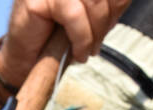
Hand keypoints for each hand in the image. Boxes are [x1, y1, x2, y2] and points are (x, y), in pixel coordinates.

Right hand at [0, 0, 131, 81]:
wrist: (27, 60)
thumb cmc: (59, 37)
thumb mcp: (92, 17)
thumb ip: (108, 4)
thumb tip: (125, 1)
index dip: (117, 4)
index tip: (109, 25)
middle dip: (106, 20)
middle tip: (97, 43)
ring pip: (92, 1)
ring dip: (95, 32)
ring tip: (88, 50)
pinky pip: (73, 14)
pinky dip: (81, 38)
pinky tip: (78, 52)